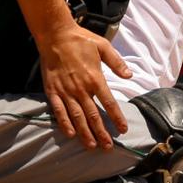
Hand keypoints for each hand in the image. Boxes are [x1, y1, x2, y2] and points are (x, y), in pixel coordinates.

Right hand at [40, 25, 131, 149]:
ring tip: (92, 146)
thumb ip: (117, 63)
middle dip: (101, 132)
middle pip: (93, 115)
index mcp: (95, 78)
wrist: (55, 36)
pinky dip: (64, 123)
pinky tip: (70, 134)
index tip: (123, 130)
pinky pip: (59, 111)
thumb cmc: (81, 40)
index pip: (109, 103)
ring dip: (85, 133)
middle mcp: (81, 88)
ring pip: (77, 117)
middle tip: (107, 147)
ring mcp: (66, 91)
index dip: (117, 118)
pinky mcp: (52, 91)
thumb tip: (130, 75)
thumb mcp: (104, 47)